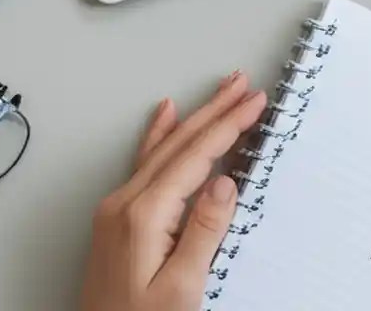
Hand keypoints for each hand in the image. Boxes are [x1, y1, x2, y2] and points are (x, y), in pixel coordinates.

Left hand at [81, 71, 266, 310]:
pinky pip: (144, 163)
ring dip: (194, 118)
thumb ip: (204, 232)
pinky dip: (159, 136)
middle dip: (214, 110)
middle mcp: (125, 204)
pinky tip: (165, 116)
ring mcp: (117, 209)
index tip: (253, 103)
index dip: (227, 126)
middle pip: (178, 144)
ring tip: (218, 92)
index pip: (194, 158)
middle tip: (242, 84)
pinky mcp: (117, 219)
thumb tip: (223, 183)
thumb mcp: (182, 287)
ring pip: (163, 149)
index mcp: (143, 215)